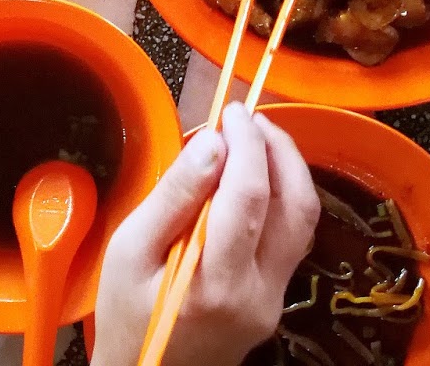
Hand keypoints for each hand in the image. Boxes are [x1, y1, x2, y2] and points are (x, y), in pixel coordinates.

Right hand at [90, 104, 320, 365]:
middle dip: (279, 149)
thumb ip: (174, 195)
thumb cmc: (125, 318)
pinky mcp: (277, 300)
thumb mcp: (128, 251)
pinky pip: (292, 238)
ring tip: (256, 140)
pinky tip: (254, 179)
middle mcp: (259, 293)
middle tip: (251, 119)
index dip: (247, 143)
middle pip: (295, 206)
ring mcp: (274, 300)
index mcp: (217, 283)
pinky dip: (281, 197)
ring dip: (288, 171)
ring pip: (304, 221)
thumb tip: (213, 142)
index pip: (249, 196)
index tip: (232, 111)